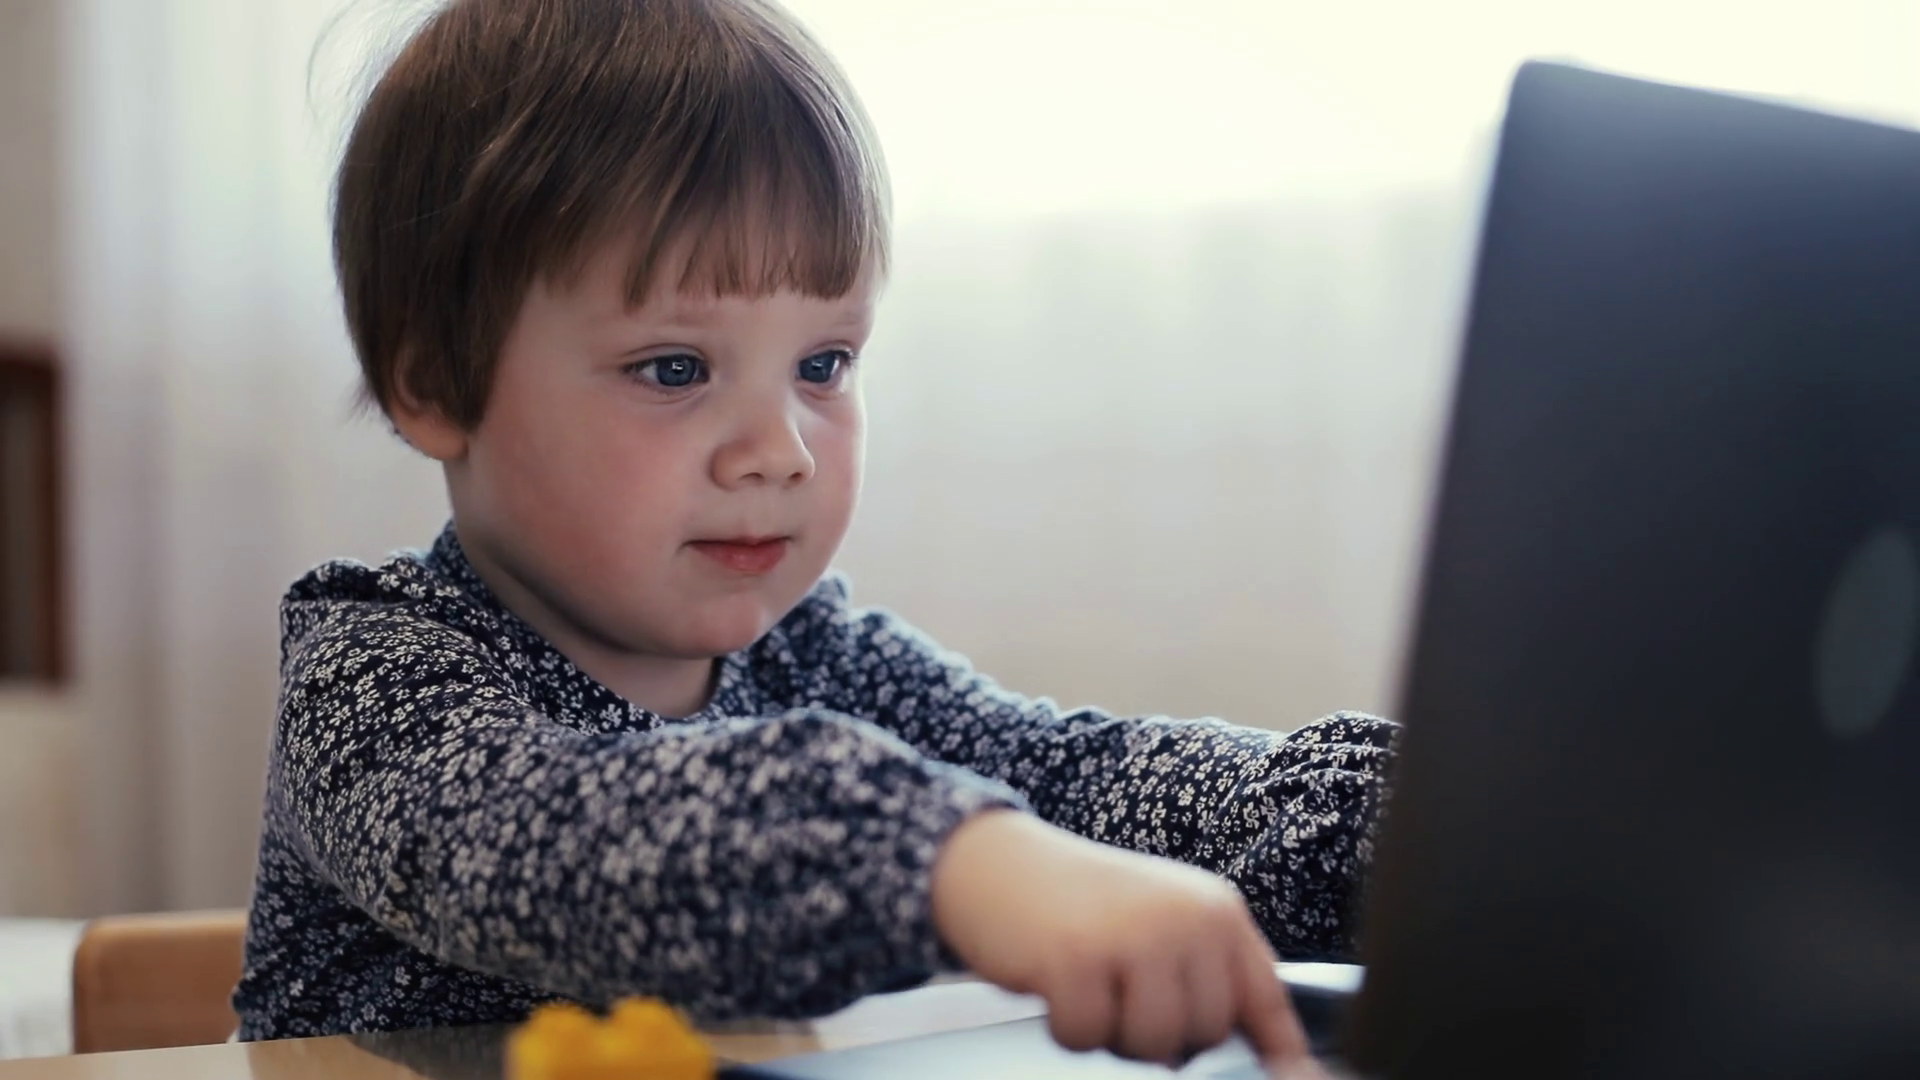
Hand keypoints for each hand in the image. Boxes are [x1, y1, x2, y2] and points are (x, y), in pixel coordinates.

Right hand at [930, 810, 1310, 1073]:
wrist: (996, 863)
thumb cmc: (1081, 905)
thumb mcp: (1163, 924)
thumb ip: (1208, 975)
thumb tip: (1257, 1055)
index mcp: (1215, 911)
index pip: (1266, 998)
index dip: (1279, 1053)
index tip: (1287, 1079)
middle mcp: (1184, 918)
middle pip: (1206, 1035)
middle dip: (1161, 1037)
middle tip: (1121, 995)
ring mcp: (1132, 936)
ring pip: (1154, 1045)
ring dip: (1114, 1035)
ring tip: (1093, 989)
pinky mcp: (1075, 959)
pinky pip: (1087, 1039)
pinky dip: (1066, 1029)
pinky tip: (1055, 986)